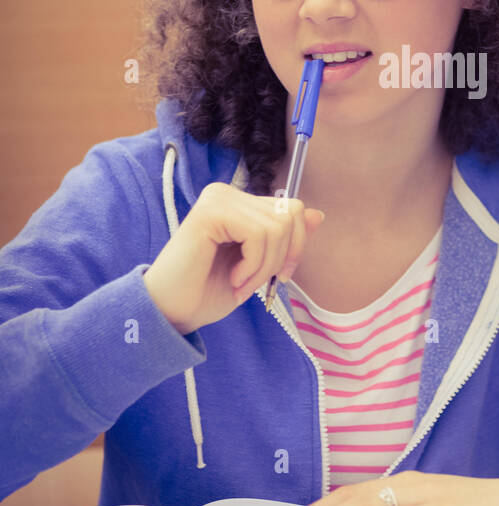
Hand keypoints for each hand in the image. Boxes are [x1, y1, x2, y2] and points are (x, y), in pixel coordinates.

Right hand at [142, 182, 324, 334]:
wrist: (171, 312)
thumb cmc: (209, 291)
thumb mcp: (259, 266)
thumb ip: (285, 239)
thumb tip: (319, 214)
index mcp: (239, 203)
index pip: (293, 210)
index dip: (296, 246)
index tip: (279, 275)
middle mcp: (228, 194)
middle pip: (290, 216)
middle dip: (280, 258)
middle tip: (255, 283)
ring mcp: (218, 199)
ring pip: (277, 228)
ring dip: (263, 267)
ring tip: (239, 283)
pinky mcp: (210, 212)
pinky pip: (258, 234)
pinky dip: (253, 265)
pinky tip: (233, 277)